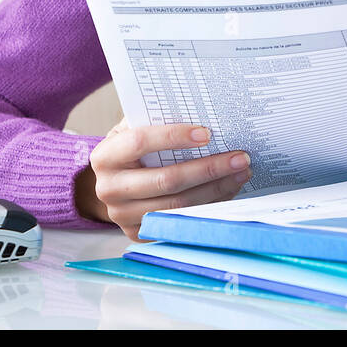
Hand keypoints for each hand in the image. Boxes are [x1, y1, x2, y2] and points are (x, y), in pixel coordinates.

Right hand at [80, 118, 251, 239]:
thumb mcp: (137, 128)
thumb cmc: (135, 149)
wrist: (116, 183)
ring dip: (216, 189)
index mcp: (106, 156)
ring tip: (241, 173)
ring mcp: (122, 216)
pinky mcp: (137, 234)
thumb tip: (204, 112)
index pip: (140, 142)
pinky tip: (227, 191)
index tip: (207, 133)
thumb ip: (158, 119)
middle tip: (241, 157)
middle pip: (166, 180)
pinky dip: (209, 206)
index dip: (174, 136)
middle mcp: (109, 189)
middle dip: (209, 168)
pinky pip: (180, 221)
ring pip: (178, 205)